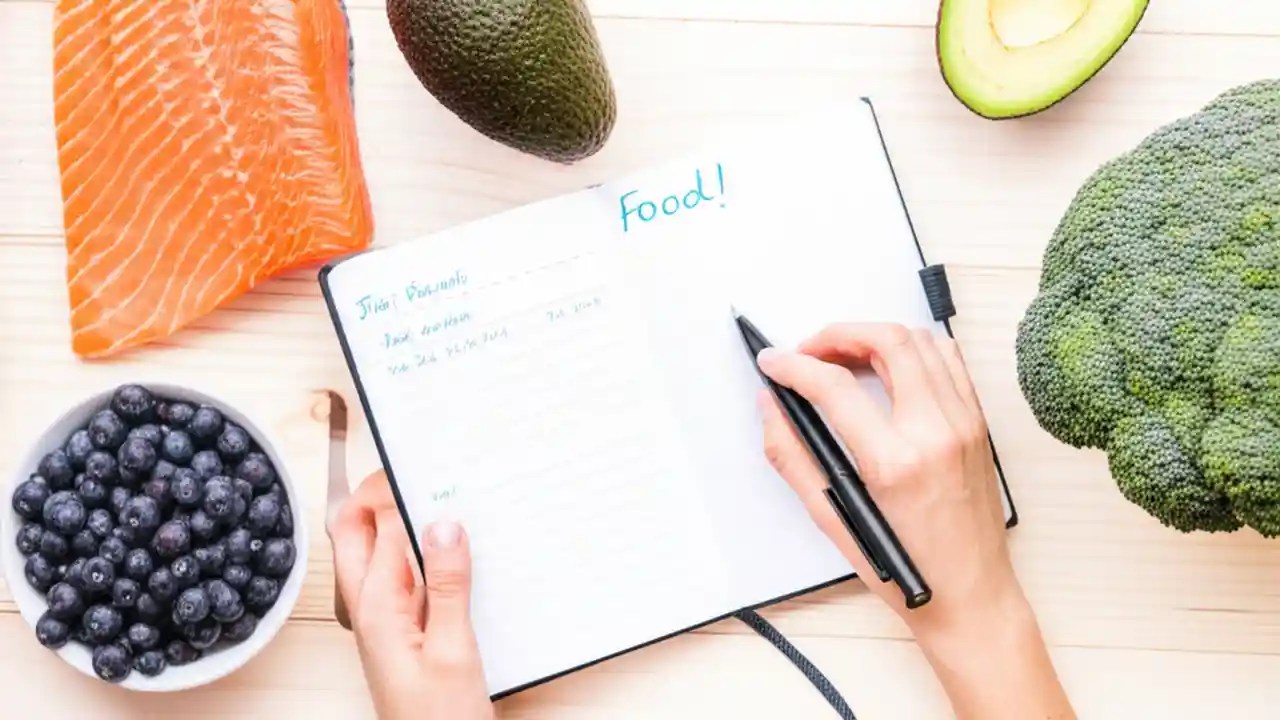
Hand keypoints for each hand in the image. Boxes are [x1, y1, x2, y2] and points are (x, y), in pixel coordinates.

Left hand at [330, 471, 493, 719]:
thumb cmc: (440, 719)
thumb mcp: (453, 650)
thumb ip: (448, 585)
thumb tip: (443, 524)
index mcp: (376, 607)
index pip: (378, 527)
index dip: (397, 490)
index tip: (429, 467)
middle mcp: (371, 608)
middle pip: (356, 533)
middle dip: (376, 495)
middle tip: (414, 469)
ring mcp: (386, 619)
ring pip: (378, 553)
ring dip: (398, 522)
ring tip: (437, 498)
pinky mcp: (405, 630)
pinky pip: (404, 577)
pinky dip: (421, 553)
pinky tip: (454, 550)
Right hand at [755, 323, 1072, 719]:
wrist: (969, 594)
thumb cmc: (908, 569)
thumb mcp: (835, 518)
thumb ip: (794, 457)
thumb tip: (771, 409)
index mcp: (895, 463)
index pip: (835, 387)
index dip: (795, 366)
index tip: (774, 363)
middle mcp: (936, 433)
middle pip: (886, 342)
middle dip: (837, 335)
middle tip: (808, 351)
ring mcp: (964, 424)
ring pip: (921, 341)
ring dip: (875, 336)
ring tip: (844, 355)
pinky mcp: (978, 424)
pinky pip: (948, 361)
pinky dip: (913, 349)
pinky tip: (887, 365)